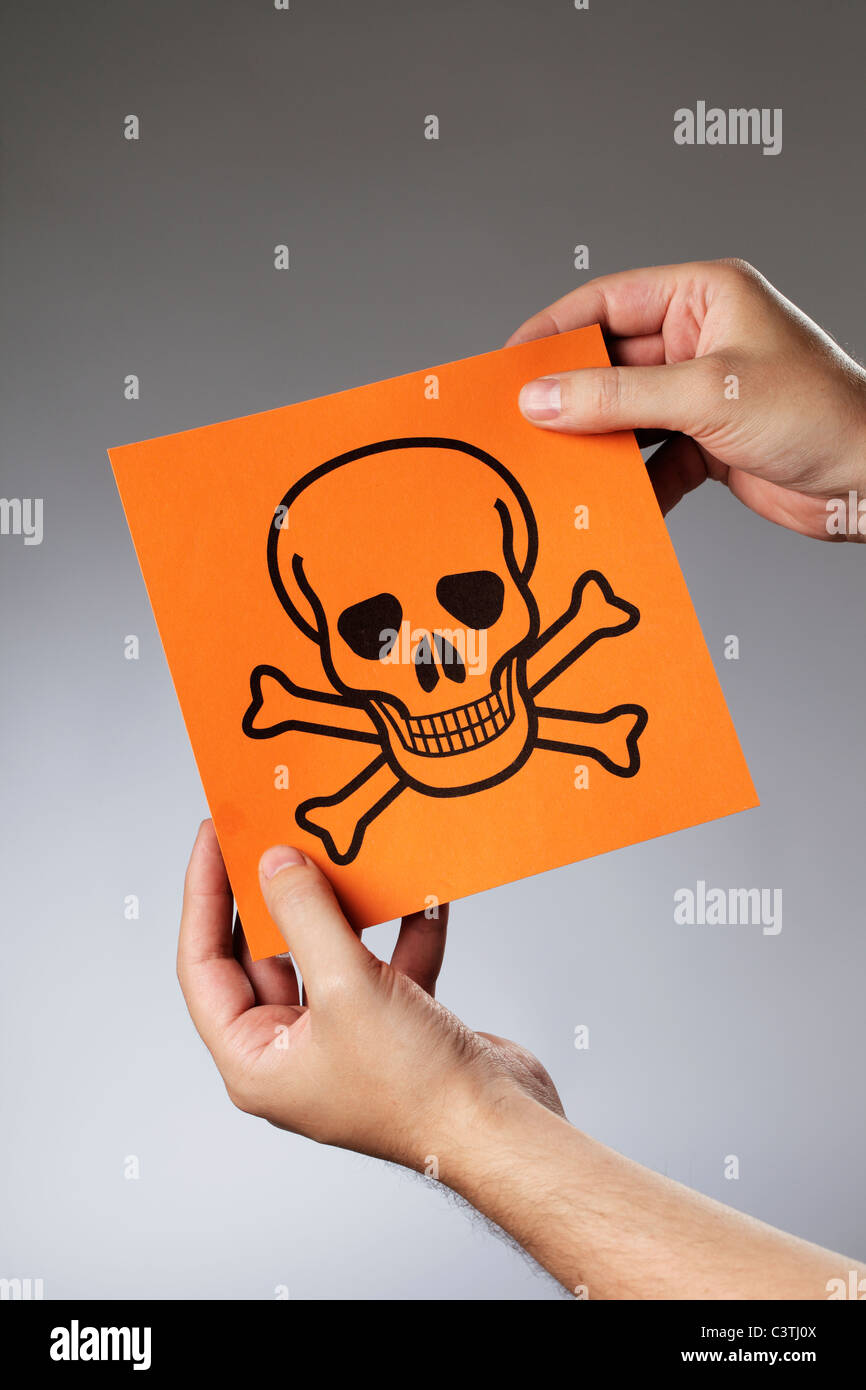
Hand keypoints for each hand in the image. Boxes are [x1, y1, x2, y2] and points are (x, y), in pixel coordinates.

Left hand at [177, 821, 562, 1178]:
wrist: (505, 1130)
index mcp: (256, 1060)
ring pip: (326, 953)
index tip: (212, 835)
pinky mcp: (395, 1027)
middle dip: (272, 892)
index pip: (205, 965)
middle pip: (264, 954)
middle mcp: (294, 1051)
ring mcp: (345, 1039)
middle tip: (270, 830)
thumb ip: (306, 917)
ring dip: (339, 905)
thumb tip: (275, 863)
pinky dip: (400, 927)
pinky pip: (384, 964)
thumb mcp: (347, 989)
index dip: (204, 896)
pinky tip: (418, 891)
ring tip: (337, 849)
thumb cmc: (418, 1089)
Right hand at [510, 259, 865, 540]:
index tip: (508, 362)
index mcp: (704, 297)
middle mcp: (699, 340)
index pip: (608, 301)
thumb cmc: (819, 414)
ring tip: (554, 464)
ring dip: (594, 443)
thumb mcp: (706, 395)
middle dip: (568, 395)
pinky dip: (630, 482)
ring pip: (623, 414)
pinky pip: (649, 459)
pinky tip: (610, 501)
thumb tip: (541, 397)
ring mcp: (701, 394)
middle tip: (518, 421)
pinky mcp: (706, 444)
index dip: (553, 330)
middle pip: (609, 362)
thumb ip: (617, 396)